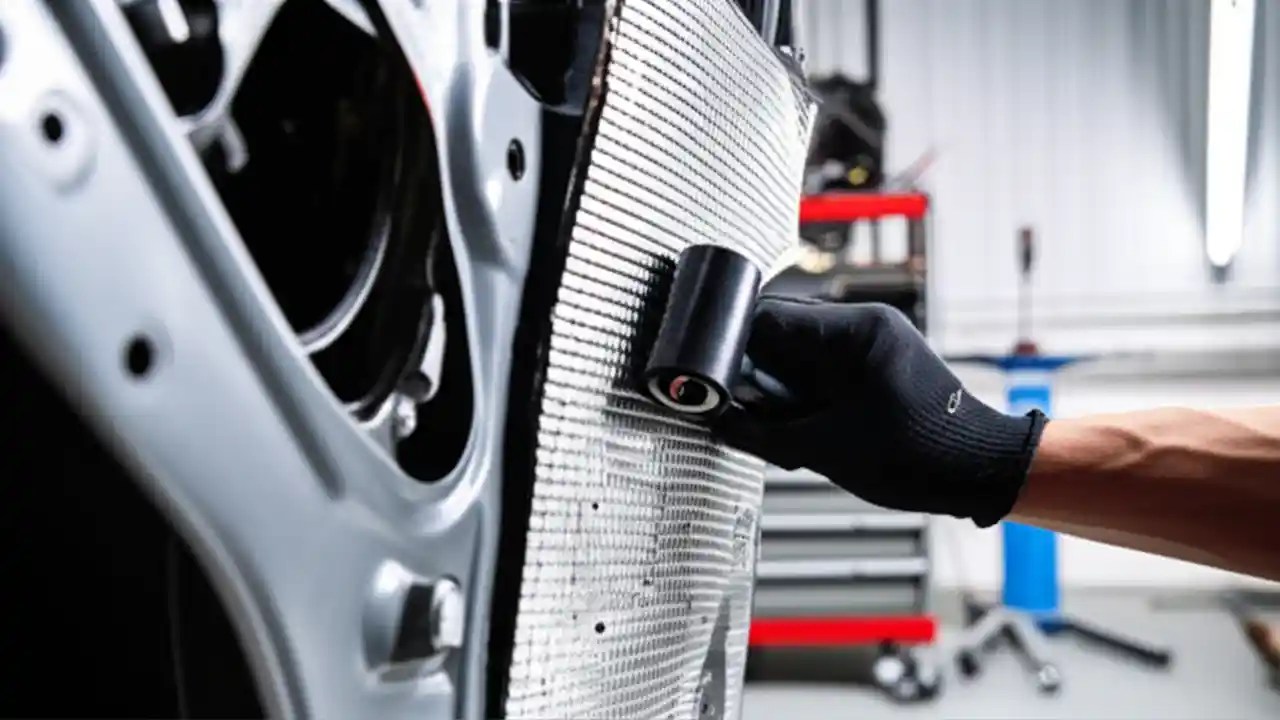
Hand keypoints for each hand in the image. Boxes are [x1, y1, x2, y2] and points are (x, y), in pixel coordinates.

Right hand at [716, 297, 1046, 526]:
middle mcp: (867, 323)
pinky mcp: (879, 361)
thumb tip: (717, 419)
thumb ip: (760, 432)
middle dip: (753, 367)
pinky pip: (823, 364)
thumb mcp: (823, 450)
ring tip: (771, 418)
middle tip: (736, 402)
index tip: (707, 371)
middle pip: (782, 329)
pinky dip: (802, 389)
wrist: (980, 471)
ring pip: (800, 349)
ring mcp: (875, 340)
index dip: (731, 344)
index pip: (770, 317)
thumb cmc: (918, 457)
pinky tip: (799, 421)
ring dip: (777, 381)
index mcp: (856, 330)